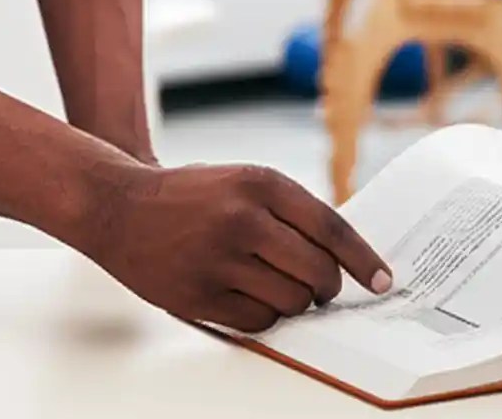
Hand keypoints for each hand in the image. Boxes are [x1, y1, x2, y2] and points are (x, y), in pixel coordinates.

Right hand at [84, 164, 391, 332]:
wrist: (118, 206)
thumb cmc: (194, 196)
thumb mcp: (247, 182)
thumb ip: (293, 211)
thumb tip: (347, 254)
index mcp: (262, 184)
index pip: (332, 228)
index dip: (363, 259)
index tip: (383, 279)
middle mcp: (242, 219)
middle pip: (318, 271)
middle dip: (329, 287)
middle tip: (325, 289)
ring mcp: (217, 258)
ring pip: (292, 300)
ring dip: (297, 302)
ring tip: (281, 287)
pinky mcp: (197, 294)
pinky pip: (259, 320)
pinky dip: (266, 316)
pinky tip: (253, 297)